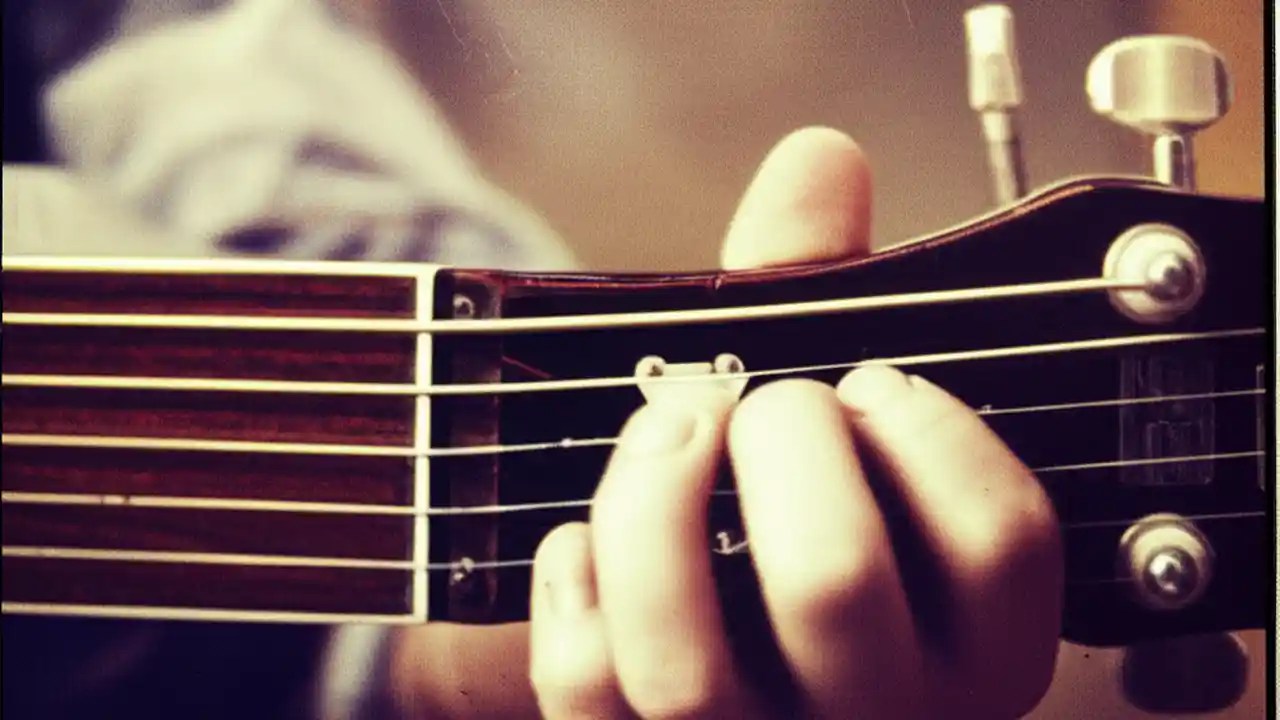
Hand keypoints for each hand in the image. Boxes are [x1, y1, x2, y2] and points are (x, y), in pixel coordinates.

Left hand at [528, 127, 1063, 718]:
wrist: (694, 655)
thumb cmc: (786, 517)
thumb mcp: (837, 423)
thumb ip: (827, 297)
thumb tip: (818, 160)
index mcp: (978, 647)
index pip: (999, 539)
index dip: (927, 424)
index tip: (870, 382)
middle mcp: (884, 719)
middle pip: (831, 580)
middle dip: (778, 436)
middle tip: (760, 402)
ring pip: (684, 666)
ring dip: (649, 499)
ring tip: (665, 427)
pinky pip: (587, 690)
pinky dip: (572, 580)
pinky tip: (586, 536)